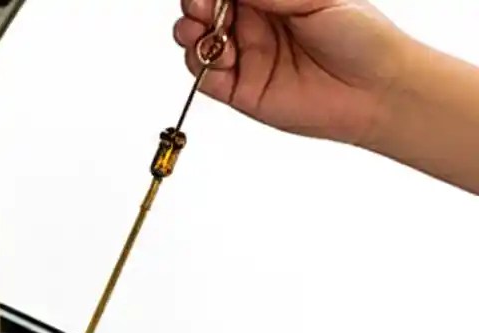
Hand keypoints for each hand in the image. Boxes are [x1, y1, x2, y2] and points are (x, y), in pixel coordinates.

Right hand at [174, 0, 411, 146]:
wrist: (378, 89)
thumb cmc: (363, 38)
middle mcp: (255, 24)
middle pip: (205, 10)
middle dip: (195, 3)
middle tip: (200, 3)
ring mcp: (245, 56)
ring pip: (198, 40)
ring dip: (189, 30)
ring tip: (197, 26)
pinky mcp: (240, 90)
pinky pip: (205, 77)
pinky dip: (200, 63)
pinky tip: (216, 53)